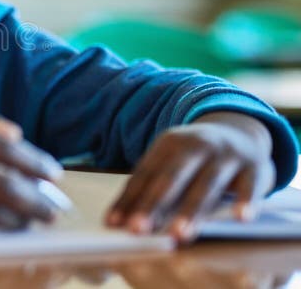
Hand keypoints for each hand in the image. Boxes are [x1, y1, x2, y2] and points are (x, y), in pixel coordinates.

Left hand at [106, 112, 275, 241]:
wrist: (240, 132)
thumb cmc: (196, 158)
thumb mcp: (172, 163)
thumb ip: (150, 189)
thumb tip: (120, 221)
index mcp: (168, 143)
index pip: (145, 173)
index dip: (129, 199)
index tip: (114, 223)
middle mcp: (196, 145)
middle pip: (171, 177)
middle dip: (153, 204)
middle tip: (138, 229)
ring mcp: (225, 154)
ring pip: (206, 184)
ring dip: (192, 211)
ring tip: (179, 235)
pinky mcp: (253, 167)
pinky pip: (249, 186)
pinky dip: (245, 201)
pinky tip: (240, 218)